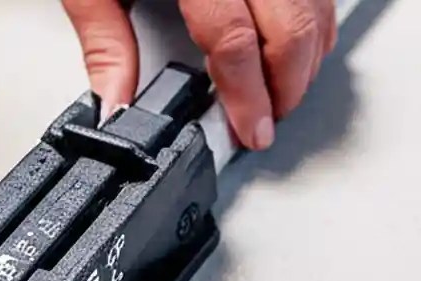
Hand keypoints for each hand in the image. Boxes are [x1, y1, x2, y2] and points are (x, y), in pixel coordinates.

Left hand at [61, 0, 337, 149]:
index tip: (251, 129)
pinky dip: (314, 20)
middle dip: (287, 86)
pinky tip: (295, 43)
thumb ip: (104, 39)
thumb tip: (114, 100)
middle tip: (267, 118)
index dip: (247, 93)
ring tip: (281, 89)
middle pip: (290, 26)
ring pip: (316, 4)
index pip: (233, 37)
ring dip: (307, 56)